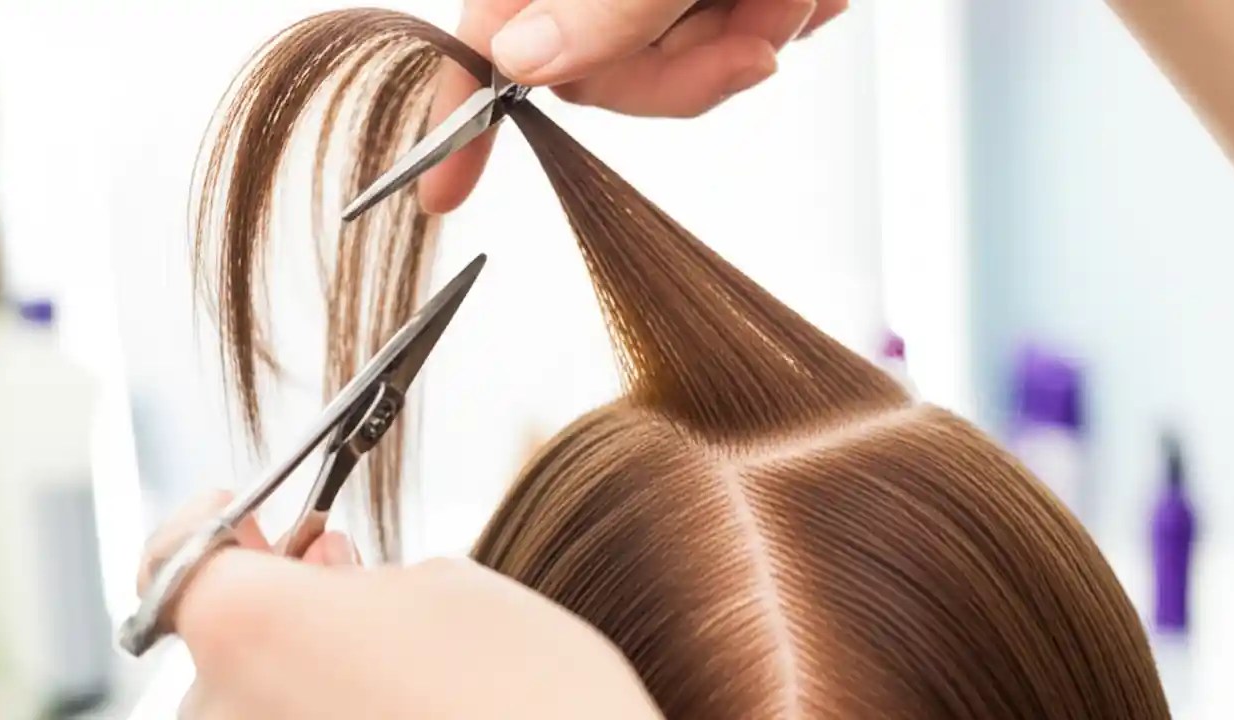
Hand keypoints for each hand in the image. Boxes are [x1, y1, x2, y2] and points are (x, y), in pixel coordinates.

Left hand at [137, 492, 661, 719]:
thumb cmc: (529, 698)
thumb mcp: (449, 588)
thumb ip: (358, 571)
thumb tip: (323, 571)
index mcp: (250, 630)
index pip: (176, 559)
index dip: (214, 523)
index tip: (253, 516)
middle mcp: (222, 712)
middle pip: (223, 635)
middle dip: (281, 600)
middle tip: (353, 584)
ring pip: (254, 698)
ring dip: (302, 669)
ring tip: (397, 668)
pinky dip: (322, 714)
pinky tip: (397, 710)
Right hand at [419, 0, 848, 212]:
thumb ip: (604, 0)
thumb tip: (520, 60)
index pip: (491, 36)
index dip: (462, 117)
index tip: (443, 189)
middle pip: (605, 67)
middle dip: (697, 63)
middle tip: (764, 23)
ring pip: (688, 52)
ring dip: (763, 22)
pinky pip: (746, 21)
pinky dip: (790, 4)